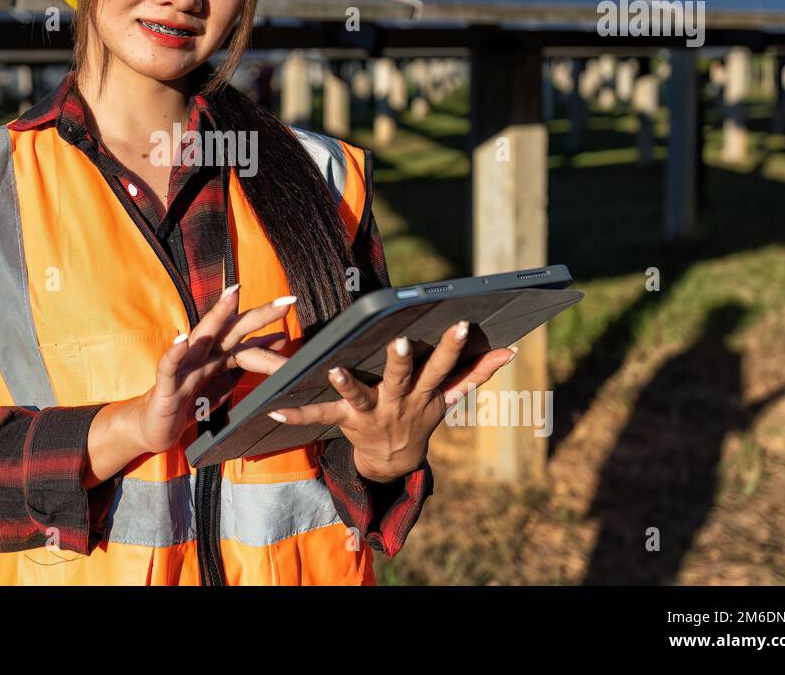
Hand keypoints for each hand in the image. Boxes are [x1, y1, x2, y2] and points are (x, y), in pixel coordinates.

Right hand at [131, 284, 294, 454]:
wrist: (153, 428)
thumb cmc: (188, 402)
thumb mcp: (223, 381)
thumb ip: (246, 362)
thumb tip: (278, 341)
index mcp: (216, 355)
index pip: (244, 334)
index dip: (265, 321)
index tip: (289, 303)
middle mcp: (201, 355)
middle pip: (231, 329)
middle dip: (257, 315)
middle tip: (285, 301)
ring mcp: (183, 368)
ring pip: (202, 338)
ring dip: (216, 317)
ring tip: (232, 297)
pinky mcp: (165, 386)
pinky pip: (169, 367)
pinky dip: (174, 353)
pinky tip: (182, 339)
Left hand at [267, 320, 517, 481]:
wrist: (394, 462)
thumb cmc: (420, 415)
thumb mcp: (449, 398)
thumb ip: (476, 373)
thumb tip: (510, 350)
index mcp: (424, 393)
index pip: (444, 366)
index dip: (453, 346)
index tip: (461, 322)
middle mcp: (398, 402)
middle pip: (402, 378)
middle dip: (402, 361)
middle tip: (402, 341)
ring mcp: (371, 414)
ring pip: (359, 396)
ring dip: (347, 383)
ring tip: (333, 369)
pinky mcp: (344, 422)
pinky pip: (318, 418)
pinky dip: (296, 414)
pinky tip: (274, 406)